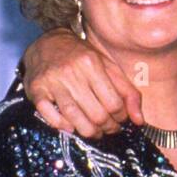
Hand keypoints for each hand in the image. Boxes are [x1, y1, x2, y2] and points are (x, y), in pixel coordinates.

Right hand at [22, 28, 144, 136]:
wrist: (47, 44)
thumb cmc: (81, 57)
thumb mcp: (109, 67)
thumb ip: (127, 91)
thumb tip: (139, 120)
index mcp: (91, 64)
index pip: (113, 103)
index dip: (121, 117)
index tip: (121, 120)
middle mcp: (71, 73)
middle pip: (96, 113)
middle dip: (107, 127)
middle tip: (109, 129)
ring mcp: (52, 82)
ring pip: (75, 118)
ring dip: (89, 132)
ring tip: (95, 132)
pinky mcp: (36, 91)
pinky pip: (51, 116)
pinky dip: (63, 126)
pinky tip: (71, 127)